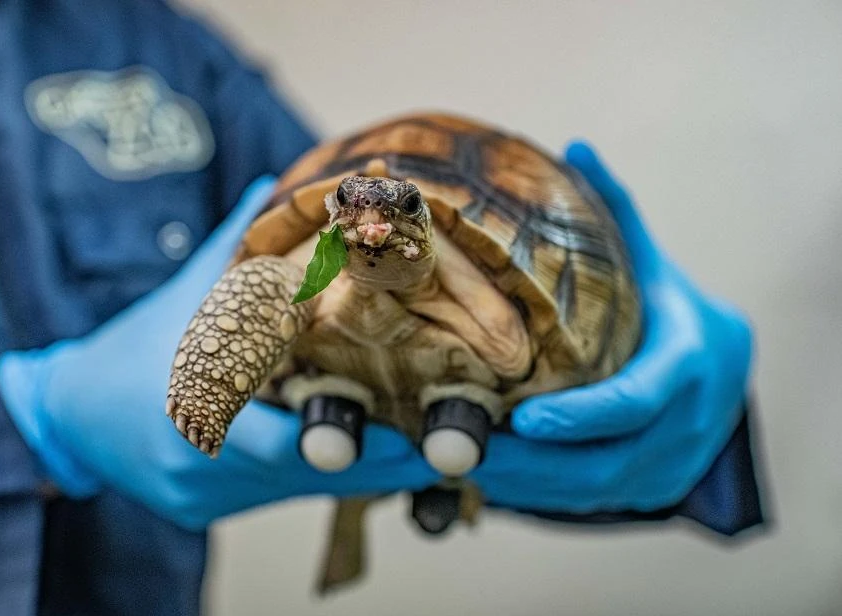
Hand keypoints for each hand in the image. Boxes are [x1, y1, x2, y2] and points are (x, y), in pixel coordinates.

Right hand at [0, 177, 436, 529]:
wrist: (72, 417)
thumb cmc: (134, 348)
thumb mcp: (186, 294)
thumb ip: (236, 243)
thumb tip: (282, 183)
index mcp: (197, 404)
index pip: (285, 438)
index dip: (355, 439)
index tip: (416, 432)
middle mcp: (203, 462)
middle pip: (305, 472)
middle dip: (377, 463)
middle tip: (445, 449)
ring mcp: (203, 495)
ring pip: (297, 489)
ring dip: (357, 473)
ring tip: (426, 455)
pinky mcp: (201, 510)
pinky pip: (275, 496)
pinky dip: (317, 477)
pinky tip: (367, 463)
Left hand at [471, 142, 753, 513]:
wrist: (722, 366)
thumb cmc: (671, 307)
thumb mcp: (650, 261)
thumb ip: (616, 210)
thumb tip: (576, 144)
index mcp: (688, 362)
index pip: (637, 400)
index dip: (581, 416)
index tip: (520, 419)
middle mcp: (687, 422)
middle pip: (605, 463)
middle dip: (531, 465)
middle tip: (462, 450)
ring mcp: (673, 464)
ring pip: (591, 494)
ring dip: (524, 487)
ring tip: (459, 468)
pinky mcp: (652, 488)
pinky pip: (588, 503)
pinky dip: (537, 496)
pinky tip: (487, 481)